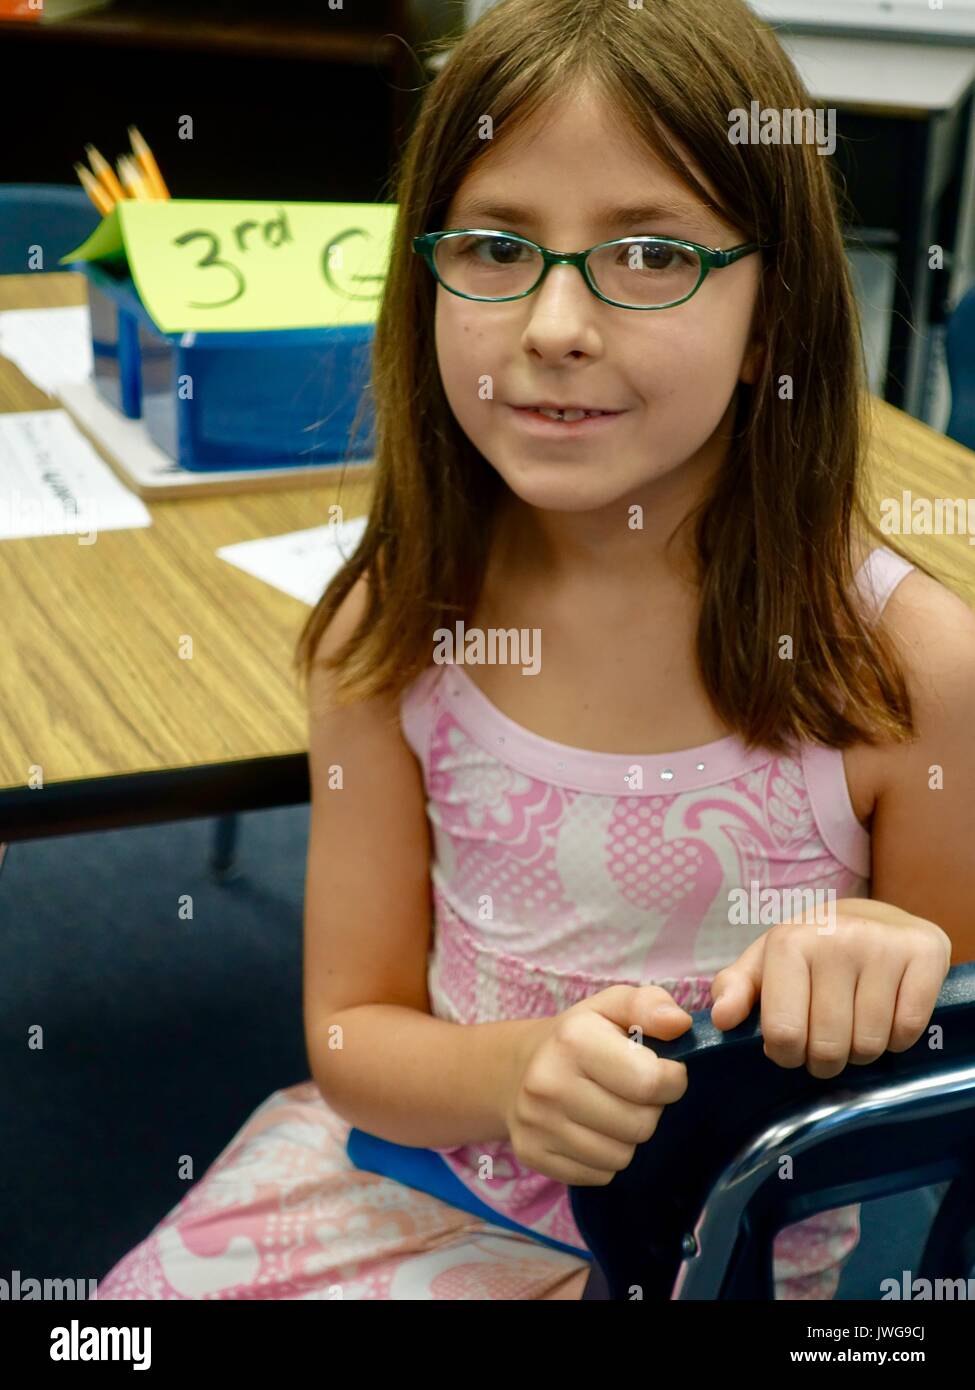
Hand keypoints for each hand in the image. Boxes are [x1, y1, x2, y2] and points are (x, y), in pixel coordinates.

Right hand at [503, 985, 691, 1185]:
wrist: (517, 1067)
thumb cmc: (580, 1036)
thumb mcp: (614, 1006)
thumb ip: (652, 1005)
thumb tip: (679, 1023)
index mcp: (574, 1040)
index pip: (650, 1082)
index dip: (671, 1080)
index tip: (664, 1071)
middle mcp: (548, 1083)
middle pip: (640, 1126)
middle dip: (650, 1110)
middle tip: (633, 1093)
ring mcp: (536, 1123)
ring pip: (621, 1157)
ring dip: (627, 1138)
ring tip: (611, 1110)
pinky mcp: (532, 1155)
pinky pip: (599, 1176)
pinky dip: (604, 1158)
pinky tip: (591, 1130)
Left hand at [709, 898, 951, 1078]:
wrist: (875, 917)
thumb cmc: (812, 952)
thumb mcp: (765, 964)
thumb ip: (735, 990)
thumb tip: (722, 1019)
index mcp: (790, 941)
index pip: (784, 1033)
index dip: (787, 1054)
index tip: (792, 1044)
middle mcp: (837, 937)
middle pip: (829, 1047)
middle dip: (825, 1059)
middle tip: (827, 1040)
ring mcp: (884, 944)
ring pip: (870, 1044)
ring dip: (862, 1050)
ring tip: (856, 1024)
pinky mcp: (925, 952)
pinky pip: (908, 1031)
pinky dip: (897, 1039)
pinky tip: (887, 1014)